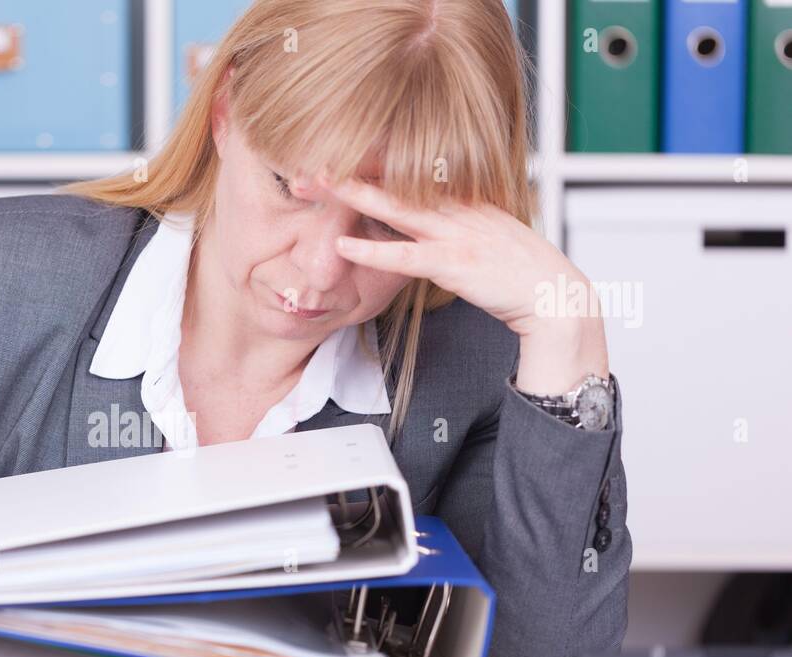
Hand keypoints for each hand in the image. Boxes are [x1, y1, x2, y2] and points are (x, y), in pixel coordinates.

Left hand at [320, 175, 609, 393]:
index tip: (334, 155)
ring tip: (315, 185)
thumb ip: (458, 223)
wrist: (556, 294)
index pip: (408, 172)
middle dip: (350, 172)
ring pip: (394, 207)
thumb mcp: (487, 235)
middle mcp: (456, 208)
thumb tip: (431, 220)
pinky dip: (373, 249)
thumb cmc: (522, 272)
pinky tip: (343, 244)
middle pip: (394, 181)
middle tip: (308, 163)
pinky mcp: (454, 263)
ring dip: (352, 195)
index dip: (369, 163)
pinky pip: (405, 255)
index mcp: (463, 199)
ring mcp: (454, 233)